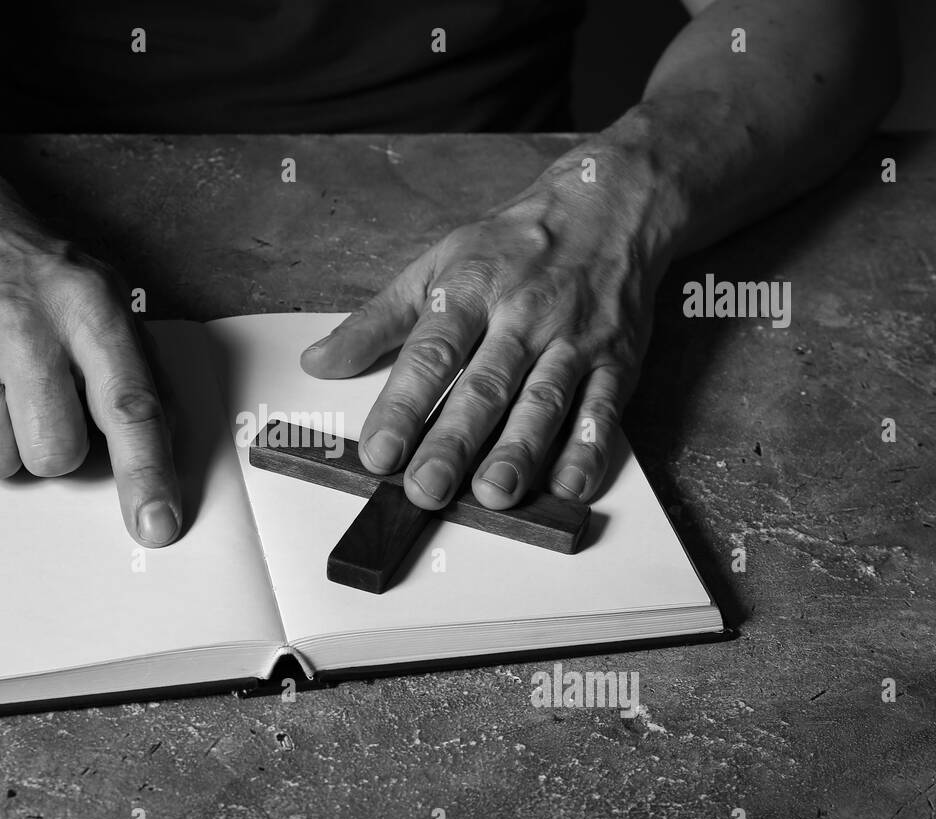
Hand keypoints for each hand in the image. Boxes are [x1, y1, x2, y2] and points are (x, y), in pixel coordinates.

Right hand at [0, 216, 180, 546]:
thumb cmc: (46, 286)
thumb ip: (142, 379)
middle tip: (44, 404)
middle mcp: (22, 324)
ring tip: (0, 391)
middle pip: (53, 453)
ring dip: (5, 446)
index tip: (155, 527)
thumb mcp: (111, 305)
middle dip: (56, 448)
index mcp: (89, 309)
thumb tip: (160, 468)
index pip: (126, 405)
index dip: (144, 473)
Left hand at [301, 153, 665, 510]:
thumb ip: (376, 322)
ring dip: (519, 451)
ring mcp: (574, 339)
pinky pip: (603, 408)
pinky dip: (588, 449)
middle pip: (485, 386)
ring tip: (492, 493)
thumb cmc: (512, 245)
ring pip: (544, 400)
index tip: (378, 451)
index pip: (431, 353)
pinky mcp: (617, 360)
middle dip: (454, 442)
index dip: (402, 405)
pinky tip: (568, 486)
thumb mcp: (436, 266)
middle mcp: (523, 316)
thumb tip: (318, 362)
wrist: (609, 208)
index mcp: (472, 290)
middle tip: (426, 489)